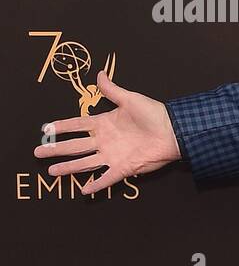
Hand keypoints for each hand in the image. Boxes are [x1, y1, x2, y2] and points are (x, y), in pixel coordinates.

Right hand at [32, 71, 181, 195]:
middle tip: (38, 152)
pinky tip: (83, 191)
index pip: (77, 125)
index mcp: (105, 124)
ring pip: (85, 163)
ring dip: (68, 167)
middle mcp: (105, 141)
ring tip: (51, 171)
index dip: (61, 126)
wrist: (174, 131)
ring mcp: (113, 155)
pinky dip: (96, 185)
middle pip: (75, 145)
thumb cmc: (154, 114)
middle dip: (56, 149)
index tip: (45, 128)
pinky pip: (107, 178)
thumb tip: (99, 74)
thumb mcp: (130, 99)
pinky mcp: (124, 167)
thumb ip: (112, 90)